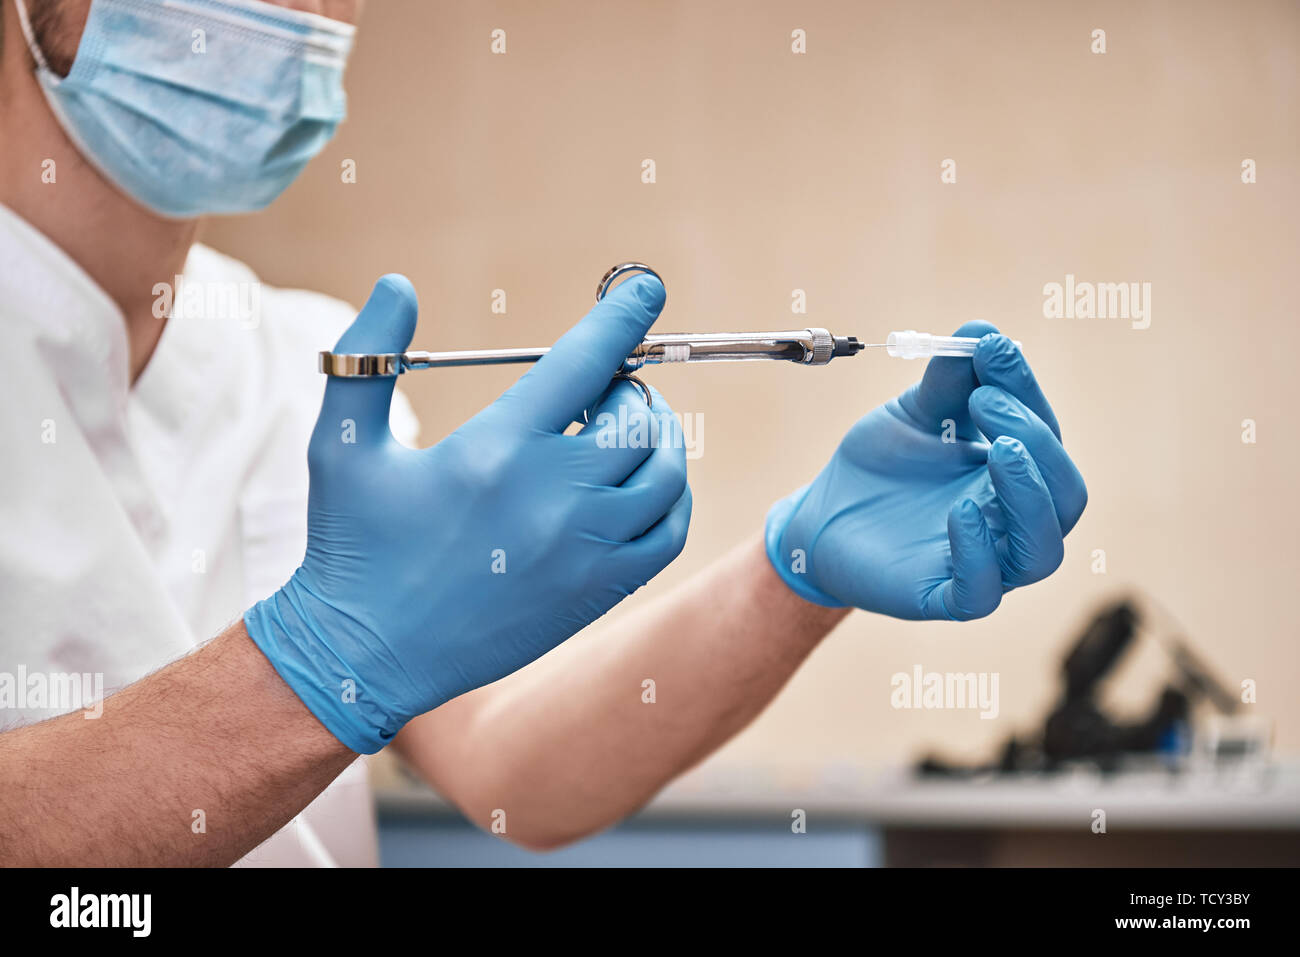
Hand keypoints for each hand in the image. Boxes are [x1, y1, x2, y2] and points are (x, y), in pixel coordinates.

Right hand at [245, 273, 690, 752]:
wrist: (367, 655)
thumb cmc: (352, 545)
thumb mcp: (342, 443)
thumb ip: (368, 353)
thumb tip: (398, 284)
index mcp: (494, 450)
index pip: (583, 362)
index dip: (620, 318)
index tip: (644, 289)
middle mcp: (550, 496)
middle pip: (634, 416)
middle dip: (627, 388)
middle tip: (603, 389)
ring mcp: (582, 549)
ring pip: (663, 473)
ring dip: (658, 436)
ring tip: (631, 426)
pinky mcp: (596, 591)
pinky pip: (669, 533)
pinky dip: (672, 497)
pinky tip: (646, 484)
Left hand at [765, 322, 1085, 619]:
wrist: (821, 515)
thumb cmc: (882, 467)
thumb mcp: (913, 414)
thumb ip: (949, 381)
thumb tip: (982, 332)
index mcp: (1015, 476)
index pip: (1046, 437)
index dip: (1026, 392)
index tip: (990, 350)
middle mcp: (1012, 523)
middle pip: (1064, 496)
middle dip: (1038, 444)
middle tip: (987, 400)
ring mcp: (983, 564)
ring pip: (1040, 552)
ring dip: (1029, 497)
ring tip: (999, 451)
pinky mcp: (942, 597)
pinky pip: (981, 592)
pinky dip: (979, 552)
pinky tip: (959, 511)